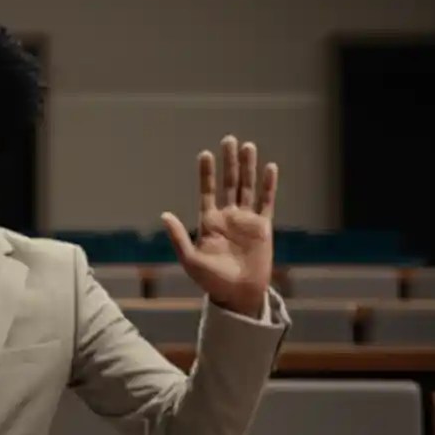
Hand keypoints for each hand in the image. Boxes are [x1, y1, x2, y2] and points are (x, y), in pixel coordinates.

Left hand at [161, 135, 277, 317]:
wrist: (238, 295)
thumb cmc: (212, 281)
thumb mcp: (191, 259)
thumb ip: (179, 236)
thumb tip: (165, 214)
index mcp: (209, 222)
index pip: (207, 191)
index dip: (206, 173)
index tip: (205, 154)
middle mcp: (228, 217)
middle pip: (229, 183)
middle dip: (229, 162)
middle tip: (228, 139)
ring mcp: (246, 220)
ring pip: (247, 187)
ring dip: (247, 167)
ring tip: (248, 146)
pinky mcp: (263, 228)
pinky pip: (266, 202)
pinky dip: (268, 186)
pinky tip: (269, 168)